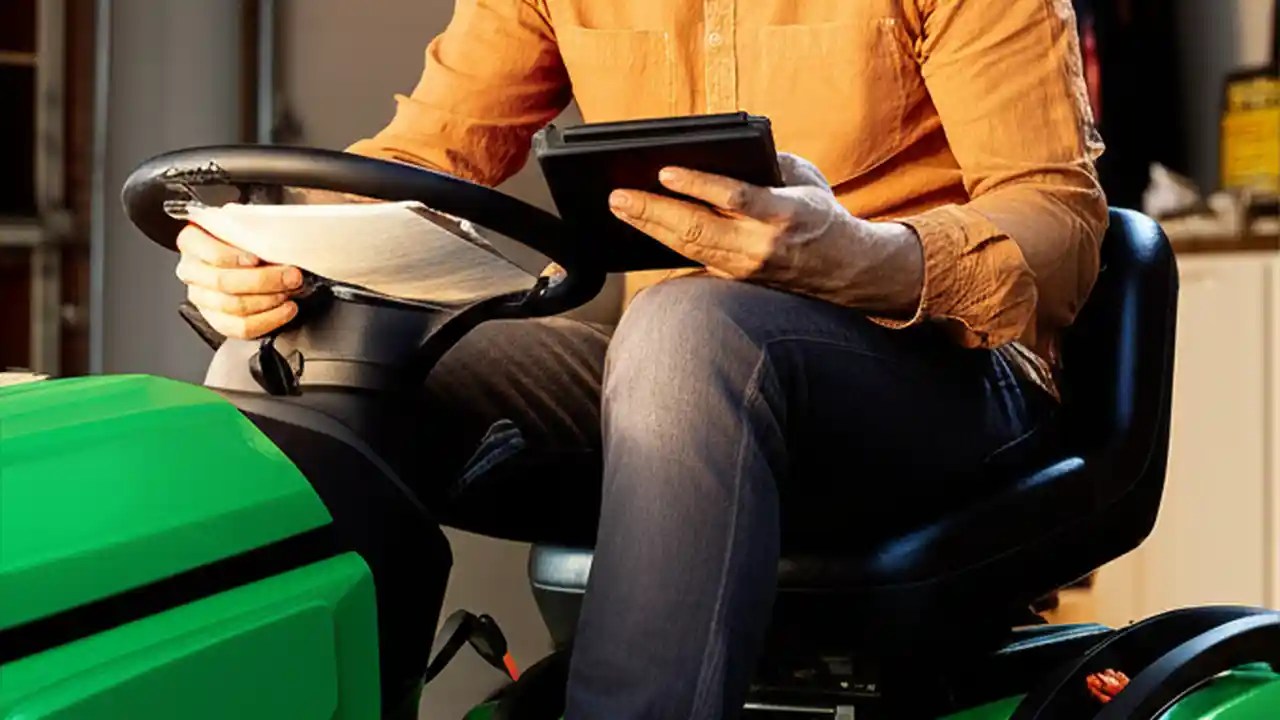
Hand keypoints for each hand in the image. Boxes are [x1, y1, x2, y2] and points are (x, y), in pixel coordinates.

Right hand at [175, 224, 303, 338]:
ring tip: (290, 291)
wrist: (240, 257)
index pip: (209, 253)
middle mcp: (192, 271)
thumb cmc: (241, 239)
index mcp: (192, 241)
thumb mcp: (244, 223)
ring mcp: (202, 298)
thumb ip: (252, 228)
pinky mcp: (217, 320)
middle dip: (264, 280)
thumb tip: (279, 233)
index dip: (234, 257)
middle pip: (225, 282)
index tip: (258, 259)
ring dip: (270, 300)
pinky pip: (242, 328)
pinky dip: (269, 320)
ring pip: (235, 307)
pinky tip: (285, 309)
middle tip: (291, 276)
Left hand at [608, 153, 923, 313]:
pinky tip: (640, 229)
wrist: (845, 269)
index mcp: (785, 213)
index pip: (736, 198)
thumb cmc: (822, 214)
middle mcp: (762, 245)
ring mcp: (745, 267)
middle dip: (653, 211)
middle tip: (618, 195)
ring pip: (689, 248)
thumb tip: (728, 150)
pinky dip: (664, 243)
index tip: (665, 171)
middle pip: (698, 229)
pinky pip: (693, 259)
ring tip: (620, 207)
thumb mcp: (807, 179)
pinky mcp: (735, 279)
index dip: (698, 185)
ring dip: (650, 227)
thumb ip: (771, 163)